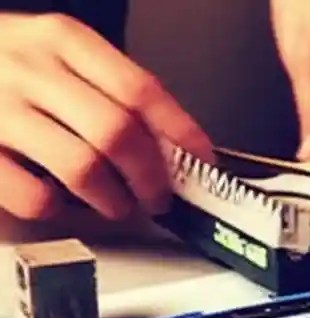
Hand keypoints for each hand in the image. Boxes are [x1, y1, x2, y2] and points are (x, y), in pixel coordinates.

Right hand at [0, 12, 212, 220]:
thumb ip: (106, 87)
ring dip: (114, 199)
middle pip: (118, 133)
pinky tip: (58, 200)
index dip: (181, 134)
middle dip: (151, 176)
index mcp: (61, 40)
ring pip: (83, 167)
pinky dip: (56, 208)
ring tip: (119, 205)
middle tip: (159, 195)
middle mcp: (28, 68)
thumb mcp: (53, 53)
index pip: (142, 90)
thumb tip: (173, 143)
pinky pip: (32, 195)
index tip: (202, 162)